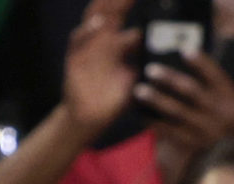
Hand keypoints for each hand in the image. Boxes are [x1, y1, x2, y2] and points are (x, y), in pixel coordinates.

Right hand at [60, 0, 140, 138]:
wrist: (93, 117)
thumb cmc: (116, 96)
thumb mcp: (138, 72)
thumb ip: (146, 55)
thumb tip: (164, 40)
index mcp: (117, 41)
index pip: (124, 13)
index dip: (131, 1)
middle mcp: (102, 40)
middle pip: (110, 11)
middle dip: (120, 0)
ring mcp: (87, 48)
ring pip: (93, 19)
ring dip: (102, 6)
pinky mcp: (74, 60)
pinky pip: (77, 41)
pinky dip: (86, 31)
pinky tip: (98, 23)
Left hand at [142, 50, 233, 169]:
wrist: (221, 144)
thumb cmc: (212, 110)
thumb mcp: (218, 95)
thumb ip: (203, 80)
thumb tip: (177, 57)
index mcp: (227, 94)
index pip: (215, 74)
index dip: (201, 62)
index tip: (185, 50)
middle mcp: (219, 111)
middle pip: (192, 91)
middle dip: (170, 78)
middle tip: (150, 69)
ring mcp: (205, 128)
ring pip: (177, 111)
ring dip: (155, 99)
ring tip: (138, 89)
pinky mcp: (191, 143)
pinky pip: (167, 130)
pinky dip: (152, 120)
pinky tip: (138, 112)